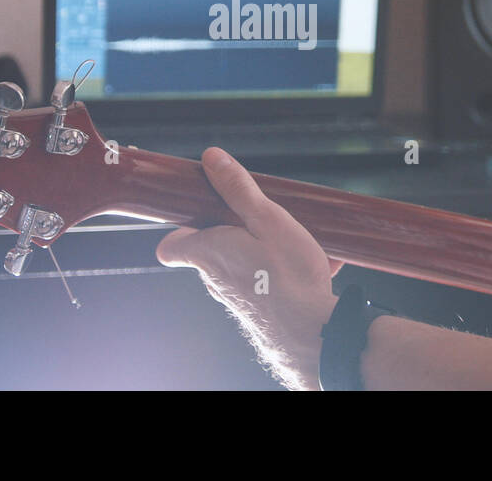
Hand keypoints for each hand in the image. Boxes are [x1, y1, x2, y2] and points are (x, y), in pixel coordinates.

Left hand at [155, 147, 340, 389]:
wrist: (314, 334)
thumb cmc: (288, 275)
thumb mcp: (267, 218)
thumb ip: (238, 188)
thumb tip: (211, 157)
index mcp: (208, 252)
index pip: (170, 246)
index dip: (180, 229)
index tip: (200, 212)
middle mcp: (215, 279)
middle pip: (212, 249)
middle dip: (235, 230)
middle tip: (264, 217)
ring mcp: (237, 298)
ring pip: (244, 265)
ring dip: (266, 250)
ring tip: (302, 241)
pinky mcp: (261, 312)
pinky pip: (268, 283)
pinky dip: (287, 273)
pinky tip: (321, 265)